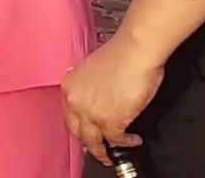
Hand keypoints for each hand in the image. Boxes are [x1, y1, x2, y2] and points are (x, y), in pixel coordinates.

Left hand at [62, 34, 165, 167]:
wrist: (135, 50)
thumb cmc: (121, 53)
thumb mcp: (92, 68)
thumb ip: (88, 86)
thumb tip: (95, 98)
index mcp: (70, 86)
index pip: (69, 115)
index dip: (79, 126)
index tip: (87, 132)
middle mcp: (75, 100)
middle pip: (77, 132)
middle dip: (89, 143)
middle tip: (98, 148)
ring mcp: (91, 113)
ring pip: (93, 142)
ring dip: (104, 151)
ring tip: (112, 154)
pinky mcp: (111, 121)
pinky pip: (116, 140)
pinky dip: (126, 143)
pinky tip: (133, 140)